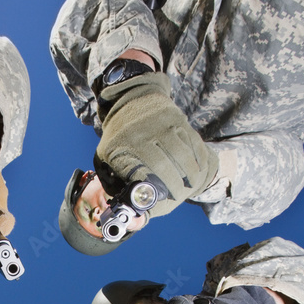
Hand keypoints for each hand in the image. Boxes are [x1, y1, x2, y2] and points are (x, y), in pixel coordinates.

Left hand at [95, 72, 217, 204]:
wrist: (130, 97)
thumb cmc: (117, 136)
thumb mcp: (104, 156)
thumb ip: (112, 181)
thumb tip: (126, 206)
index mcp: (122, 145)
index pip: (138, 173)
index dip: (149, 191)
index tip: (155, 201)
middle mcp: (142, 134)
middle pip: (164, 166)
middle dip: (174, 186)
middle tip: (179, 195)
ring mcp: (162, 124)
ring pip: (182, 154)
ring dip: (191, 173)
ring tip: (192, 185)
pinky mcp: (177, 118)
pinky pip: (192, 141)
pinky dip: (198, 157)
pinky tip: (199, 168)